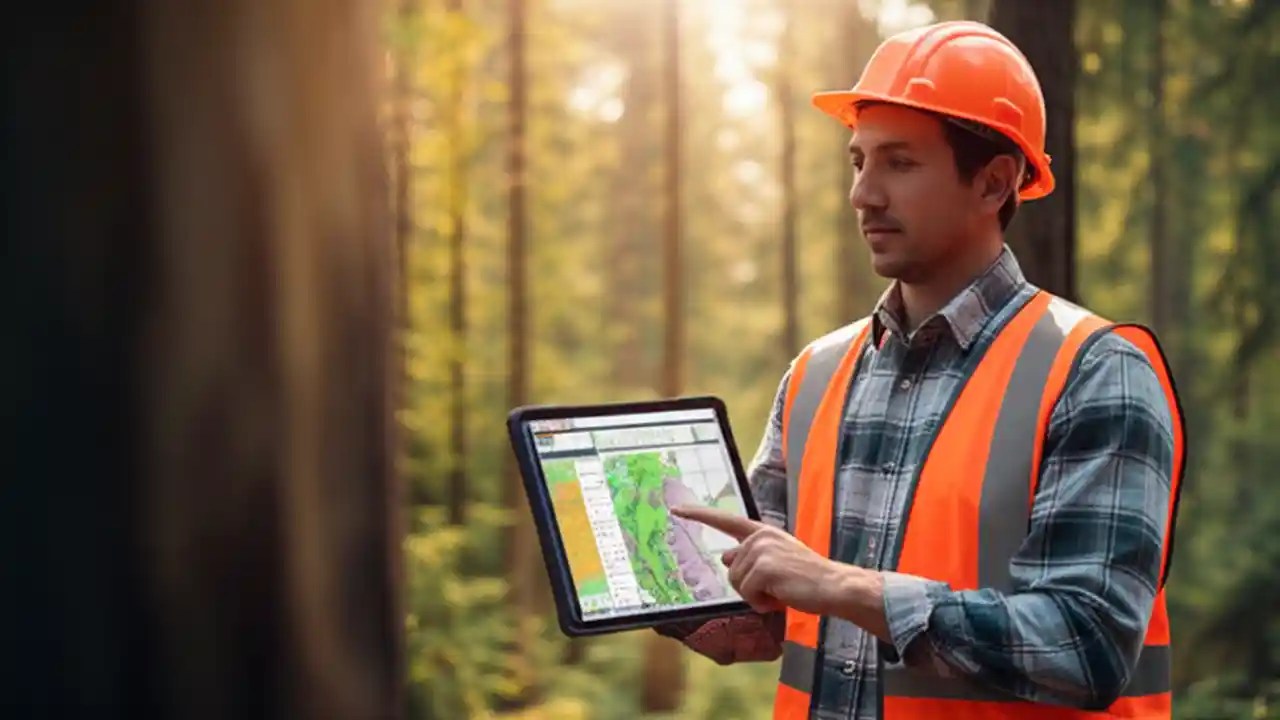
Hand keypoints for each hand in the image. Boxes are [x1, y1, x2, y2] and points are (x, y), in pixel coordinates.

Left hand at [671, 505, 846, 614]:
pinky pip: (747, 594)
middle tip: (777, 589)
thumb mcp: (776, 562)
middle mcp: (759, 537)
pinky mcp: (764, 567)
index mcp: (762, 532)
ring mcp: (761, 550)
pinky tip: (781, 599)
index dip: (699, 514)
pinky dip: (762, 604)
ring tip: (781, 592)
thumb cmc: (807, 578)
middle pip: (730, 570)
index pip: (725, 520)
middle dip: (749, 587)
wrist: (834, 586)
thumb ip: (750, 557)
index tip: (676, 509)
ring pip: (737, 583)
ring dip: (756, 596)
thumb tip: (725, 557)